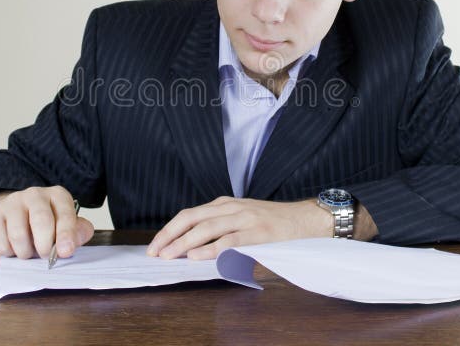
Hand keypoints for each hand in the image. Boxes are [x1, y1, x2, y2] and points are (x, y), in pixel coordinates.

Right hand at [0, 186, 93, 258]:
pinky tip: (14, 247)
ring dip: (25, 252)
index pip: (64, 214)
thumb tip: (77, 239)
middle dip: (44, 245)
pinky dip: (9, 253)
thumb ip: (77, 232)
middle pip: (41, 221)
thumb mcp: (66, 224)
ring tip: (29, 251)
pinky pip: (0, 243)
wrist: (17, 211)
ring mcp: (12, 202)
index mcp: (58, 195)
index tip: (65, 251)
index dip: (66, 234)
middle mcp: (35, 194)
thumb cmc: (47, 222)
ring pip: (18, 235)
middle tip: (45, 255)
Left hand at [146, 196, 332, 259]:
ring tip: (170, 255)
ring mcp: (244, 218)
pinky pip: (230, 239)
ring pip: (207, 228)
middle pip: (192, 218)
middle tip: (155, 252)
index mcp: (224, 204)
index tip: (154, 245)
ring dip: (184, 242)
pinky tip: (198, 256)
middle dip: (170, 235)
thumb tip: (192, 249)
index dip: (169, 229)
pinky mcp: (258, 231)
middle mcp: (231, 207)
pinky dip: (211, 248)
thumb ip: (221, 229)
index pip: (189, 214)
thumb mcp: (242, 219)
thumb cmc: (273, 223)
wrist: (305, 219)